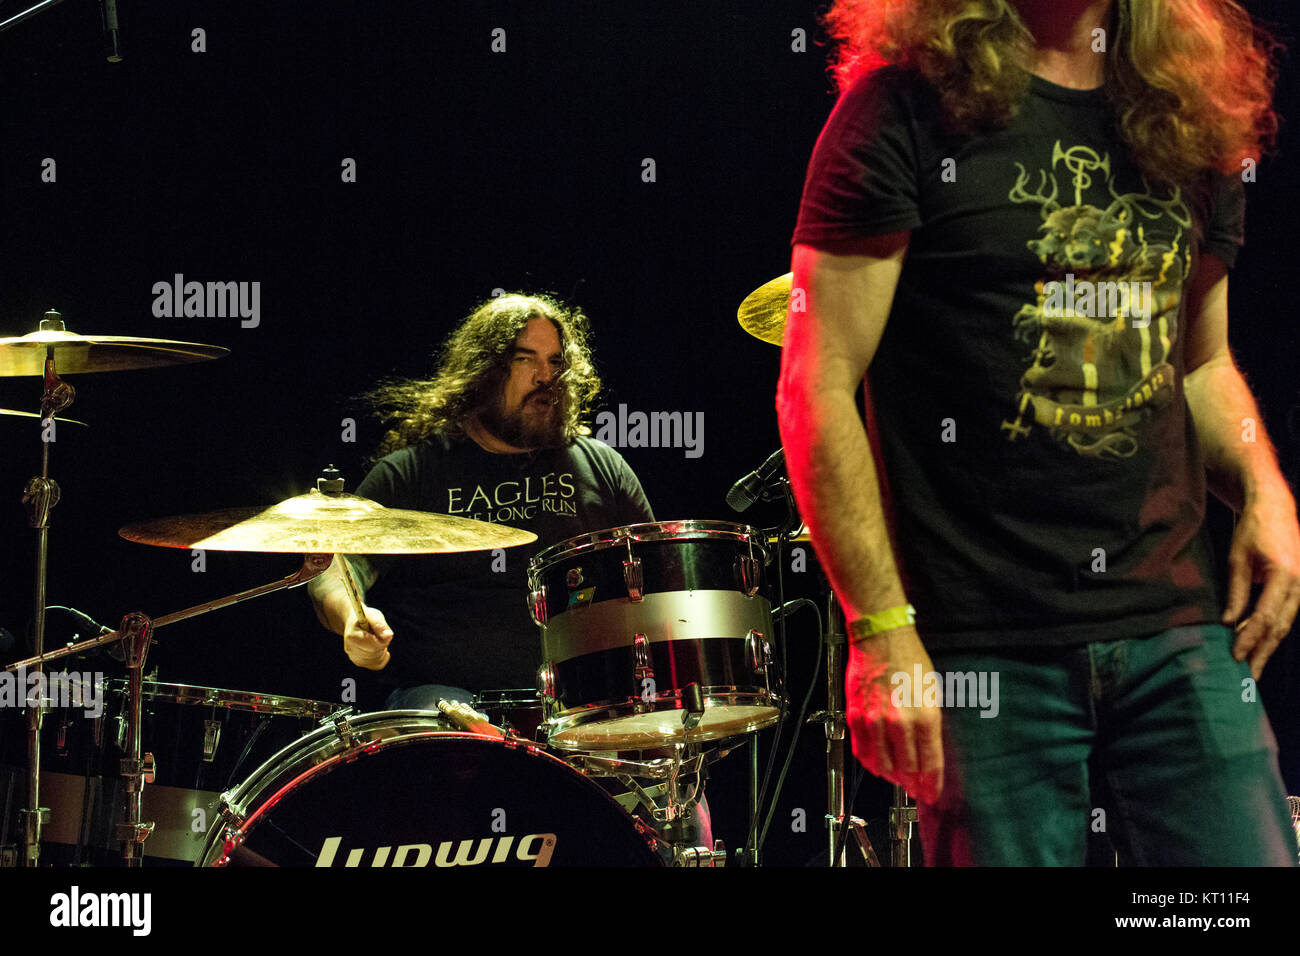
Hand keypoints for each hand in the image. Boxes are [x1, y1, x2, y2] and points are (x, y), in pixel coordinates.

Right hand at [343, 605, 392, 669]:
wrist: (355, 623)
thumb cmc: (365, 618)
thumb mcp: (373, 615)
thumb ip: (380, 625)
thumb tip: (389, 637)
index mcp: (352, 636)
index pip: (373, 646)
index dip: (383, 640)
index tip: (384, 633)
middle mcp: (350, 649)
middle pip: (375, 654)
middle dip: (382, 644)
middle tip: (379, 634)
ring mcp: (354, 657)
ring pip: (377, 661)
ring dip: (382, 650)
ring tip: (377, 639)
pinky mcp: (359, 662)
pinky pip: (377, 665)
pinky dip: (382, 657)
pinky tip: (379, 648)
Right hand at [844, 625, 943, 803]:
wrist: (880, 638)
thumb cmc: (910, 660)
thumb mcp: (932, 693)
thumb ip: (930, 726)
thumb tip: (928, 752)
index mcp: (925, 716)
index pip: (930, 764)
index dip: (931, 784)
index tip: (931, 794)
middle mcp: (900, 722)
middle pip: (907, 769)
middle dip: (913, 784)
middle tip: (916, 790)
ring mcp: (875, 721)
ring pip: (882, 765)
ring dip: (891, 776)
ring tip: (897, 778)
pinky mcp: (856, 716)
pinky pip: (862, 751)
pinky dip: (870, 762)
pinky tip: (877, 764)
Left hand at [1223, 486, 1299, 678]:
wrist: (1275, 509)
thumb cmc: (1253, 530)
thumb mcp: (1237, 559)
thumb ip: (1236, 592)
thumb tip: (1227, 623)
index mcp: (1284, 576)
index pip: (1265, 617)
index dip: (1249, 638)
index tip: (1234, 656)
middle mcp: (1299, 585)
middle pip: (1279, 627)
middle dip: (1262, 653)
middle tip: (1247, 677)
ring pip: (1285, 625)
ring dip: (1268, 647)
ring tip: (1252, 668)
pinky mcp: (1298, 589)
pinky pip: (1285, 616)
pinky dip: (1272, 633)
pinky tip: (1259, 646)